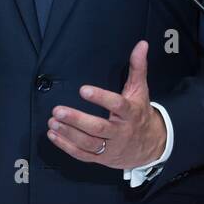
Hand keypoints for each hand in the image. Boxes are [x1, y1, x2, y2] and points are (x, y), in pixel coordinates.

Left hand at [47, 40, 166, 169]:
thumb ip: (138, 67)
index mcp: (130, 114)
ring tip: (52, 122)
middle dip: (77, 120)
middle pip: (99, 128)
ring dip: (69, 133)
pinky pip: (83, 155)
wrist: (150, 146)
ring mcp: (111, 147)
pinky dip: (67, 146)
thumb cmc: (140, 114)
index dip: (101, 98)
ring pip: (89, 143)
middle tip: (58, 110)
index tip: (83, 90)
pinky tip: (54, 135)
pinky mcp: (102, 158)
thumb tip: (141, 45)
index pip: (117, 105)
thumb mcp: (140, 90)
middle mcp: (121, 132)